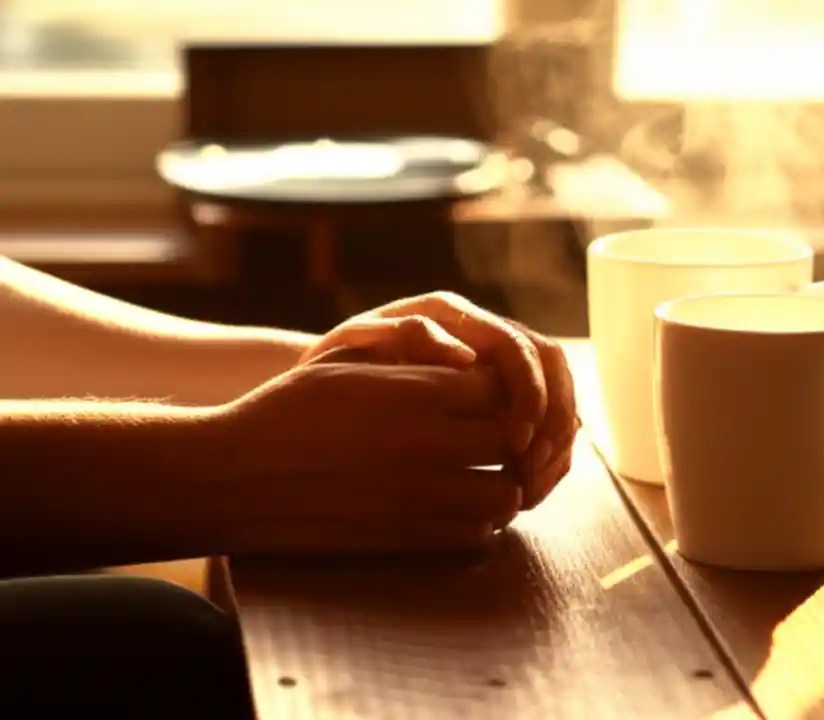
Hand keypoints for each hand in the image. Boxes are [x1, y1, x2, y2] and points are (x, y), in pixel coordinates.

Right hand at [210, 360, 521, 554]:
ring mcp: (417, 496)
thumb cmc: (286, 410)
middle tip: (490, 438)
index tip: (480, 396)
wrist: (230, 478)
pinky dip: (477, 523)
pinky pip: (474, 535)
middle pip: (509, 441)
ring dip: (500, 484)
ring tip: (479, 477)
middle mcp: (422, 444)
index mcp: (409, 393)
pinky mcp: (405, 539)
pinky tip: (456, 509)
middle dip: (508, 438)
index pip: (497, 388)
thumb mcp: (347, 364)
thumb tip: (469, 359)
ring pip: (503, 495)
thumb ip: (413, 361)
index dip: (496, 392)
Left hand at [303, 292, 577, 508]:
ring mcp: (496, 362)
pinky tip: (532, 483)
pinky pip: (547, 416)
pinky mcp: (502, 394)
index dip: (528, 393)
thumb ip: (405, 339)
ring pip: (559, 390)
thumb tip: (465, 358)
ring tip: (532, 484)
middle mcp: (484, 331)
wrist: (317, 378)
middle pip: (552, 366)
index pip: (517, 346)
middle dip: (553, 420)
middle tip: (528, 469)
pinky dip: (549, 449)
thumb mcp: (353, 347)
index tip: (514, 442)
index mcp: (453, 315)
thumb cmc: (330, 365)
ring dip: (557, 438)